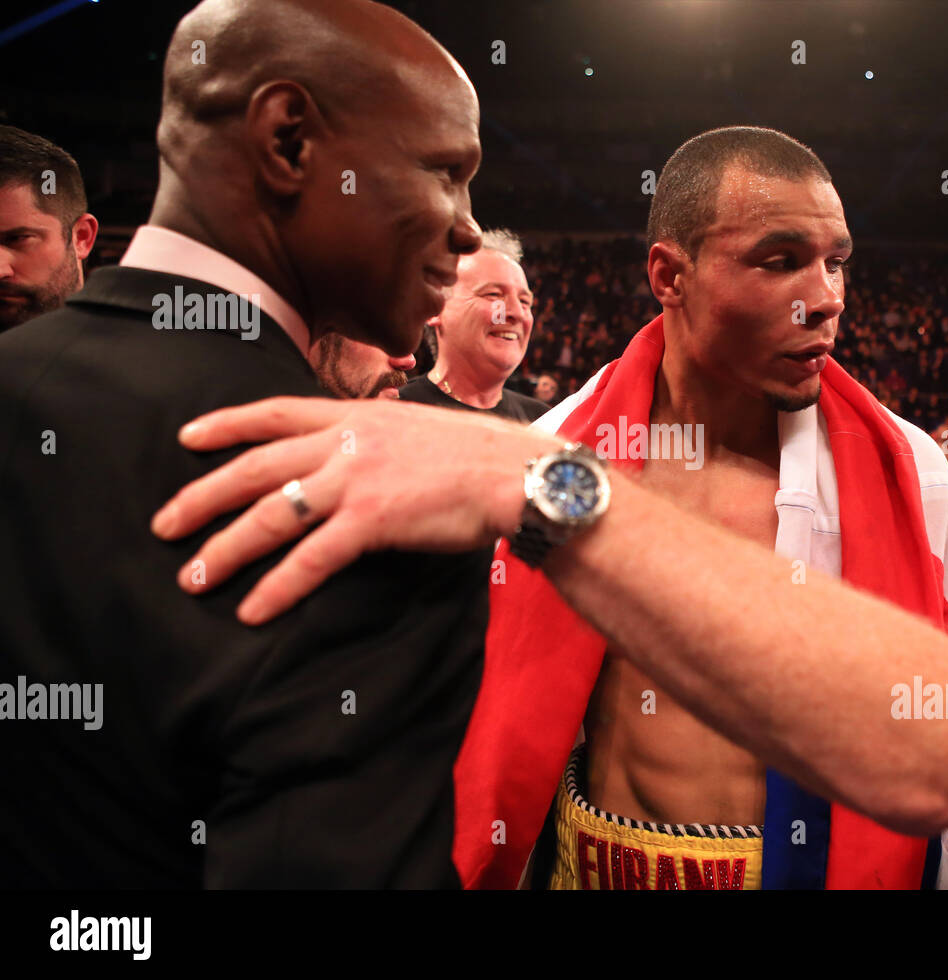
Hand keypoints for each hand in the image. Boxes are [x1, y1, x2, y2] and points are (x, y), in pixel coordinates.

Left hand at [151, 396, 559, 623]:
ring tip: (193, 577)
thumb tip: (360, 456)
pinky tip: (253, 610)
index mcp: (355, 417)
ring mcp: (355, 479)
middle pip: (255, 467)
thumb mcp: (417, 429)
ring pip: (270, 514)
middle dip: (203, 495)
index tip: (188, 437)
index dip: (226, 424)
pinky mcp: (372, 519)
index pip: (274, 413)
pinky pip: (311, 558)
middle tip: (164, 524)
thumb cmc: (479, 456)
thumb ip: (377, 439)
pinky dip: (279, 586)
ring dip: (225, 548)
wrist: (515, 472)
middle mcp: (345, 442)